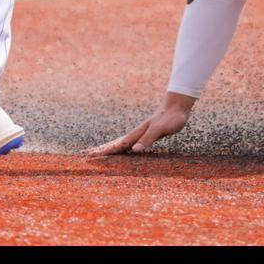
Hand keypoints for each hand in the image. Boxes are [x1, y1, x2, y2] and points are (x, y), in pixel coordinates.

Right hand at [81, 95, 195, 155]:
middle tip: (86, 155)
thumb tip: (134, 150)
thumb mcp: (160, 130)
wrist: (176, 108)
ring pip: (120, 142)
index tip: (92, 155)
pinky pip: (129, 143)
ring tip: (98, 152)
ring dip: (109, 148)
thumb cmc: (170, 120)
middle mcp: (136, 134)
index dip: (105, 151)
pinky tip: (121, 150)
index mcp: (136, 134)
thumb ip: (148, 139)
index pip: (118, 145)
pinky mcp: (145, 135)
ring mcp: (140, 134)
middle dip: (101, 149)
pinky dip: (121, 147)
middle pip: (115, 143)